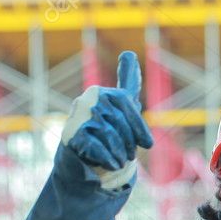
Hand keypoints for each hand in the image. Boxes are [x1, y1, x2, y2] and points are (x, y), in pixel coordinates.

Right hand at [62, 51, 152, 186]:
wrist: (79, 154)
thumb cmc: (105, 127)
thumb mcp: (119, 104)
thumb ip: (127, 80)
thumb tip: (129, 54)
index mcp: (103, 92)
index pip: (127, 104)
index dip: (140, 127)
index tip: (148, 145)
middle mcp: (89, 100)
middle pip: (120, 122)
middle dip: (129, 143)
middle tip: (130, 156)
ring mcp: (79, 116)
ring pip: (109, 135)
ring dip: (119, 153)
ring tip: (121, 160)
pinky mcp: (72, 134)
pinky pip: (97, 147)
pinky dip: (108, 159)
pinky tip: (113, 165)